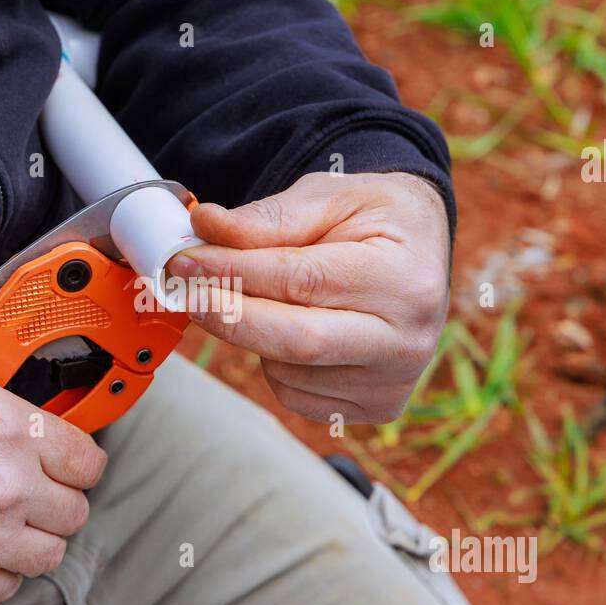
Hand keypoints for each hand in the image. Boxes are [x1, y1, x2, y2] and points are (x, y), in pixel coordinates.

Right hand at [0, 312, 106, 603]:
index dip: (78, 457)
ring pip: (49, 554)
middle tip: (32, 487)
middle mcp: (8, 489)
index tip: (64, 458)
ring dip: (34, 537)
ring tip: (8, 520)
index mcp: (10, 430)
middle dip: (58, 497)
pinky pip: (6, 587)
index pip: (87, 460)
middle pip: (75, 511)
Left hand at [168, 171, 449, 424]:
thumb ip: (268, 218)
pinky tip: (294, 328)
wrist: (421, 251)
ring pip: (287, 371)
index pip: (301, 281)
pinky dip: (274, 363)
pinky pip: (296, 395)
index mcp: (406, 281)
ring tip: (265, 297)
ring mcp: (393, 383)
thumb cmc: (375, 218)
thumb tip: (206, 228)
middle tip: (184, 291)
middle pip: (296, 342)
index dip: (234, 272)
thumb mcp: (330, 196)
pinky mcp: (376, 408)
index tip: (185, 260)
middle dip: (228, 316)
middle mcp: (409, 342)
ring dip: (253, 336)